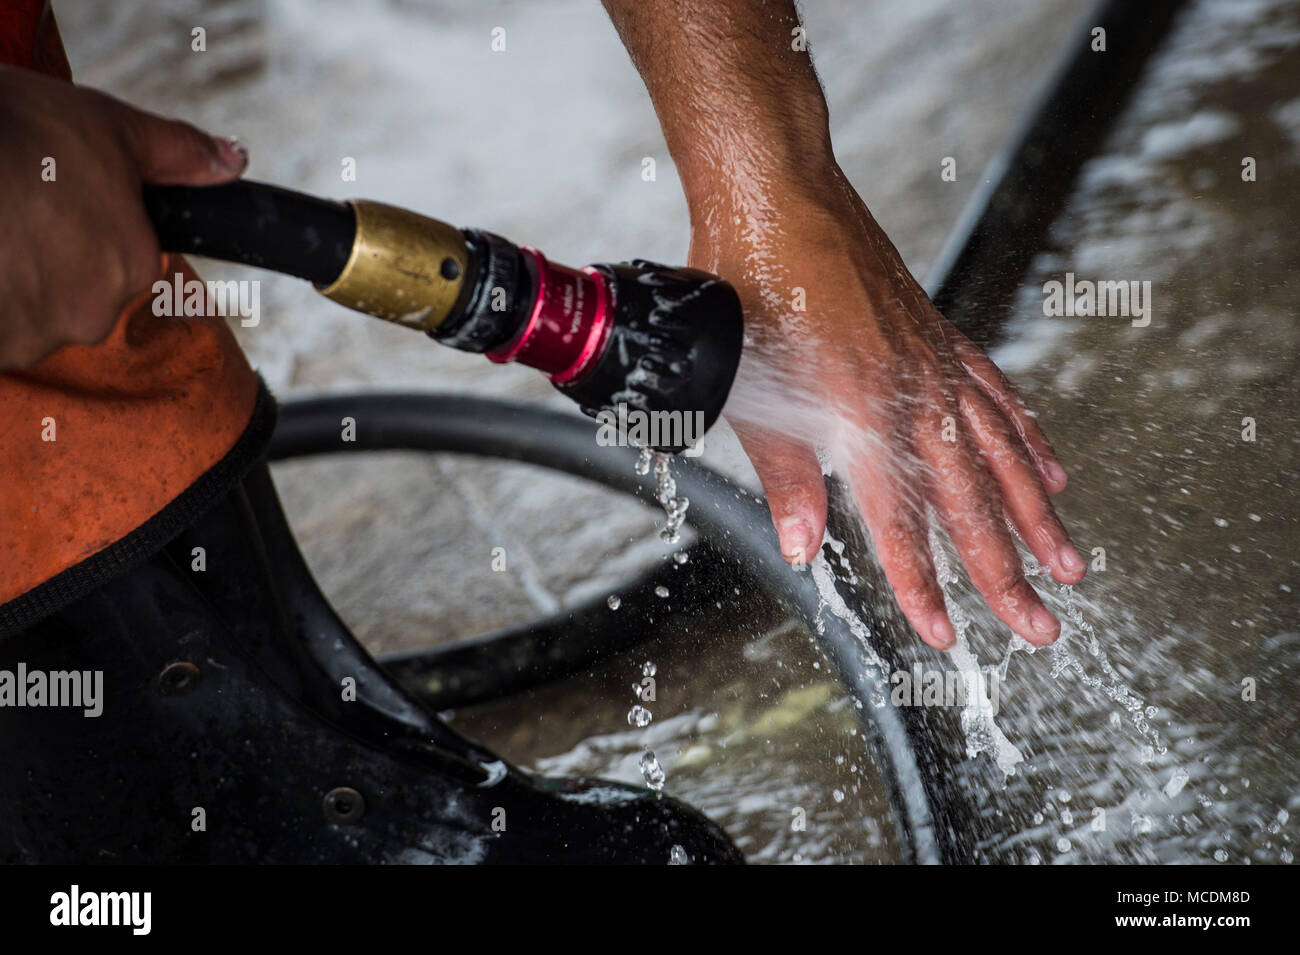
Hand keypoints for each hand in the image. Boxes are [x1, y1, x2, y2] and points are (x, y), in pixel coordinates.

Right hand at [0, 66, 247, 368]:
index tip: (47, 197)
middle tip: (11, 210)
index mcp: (134, 265)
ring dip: (9, 282)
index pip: (119, 257)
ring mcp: (36, 337)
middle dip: (44, 259)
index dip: (79, 224)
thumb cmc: (20, 135)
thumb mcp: (109, 127)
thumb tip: (235, 159)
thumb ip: (178, 152)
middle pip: (74, 293)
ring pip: (28, 315)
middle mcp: (94, 314)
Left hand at [691, 164, 1084, 649]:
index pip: (900, 523)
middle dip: (1005, 573)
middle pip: (970, 501)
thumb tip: (803, 545)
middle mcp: (914, 393)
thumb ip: (785, 474)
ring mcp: (935, 362)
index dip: (920, 586)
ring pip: (1000, 453)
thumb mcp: (750, 391)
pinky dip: (1026, 436)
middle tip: (1040, 629)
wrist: (779, 193)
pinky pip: (997, 396)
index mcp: (863, 415)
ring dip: (1034, 516)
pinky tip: (1049, 469)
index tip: (942, 637)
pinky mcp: (940, 335)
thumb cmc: (750, 285)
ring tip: (1068, 564)